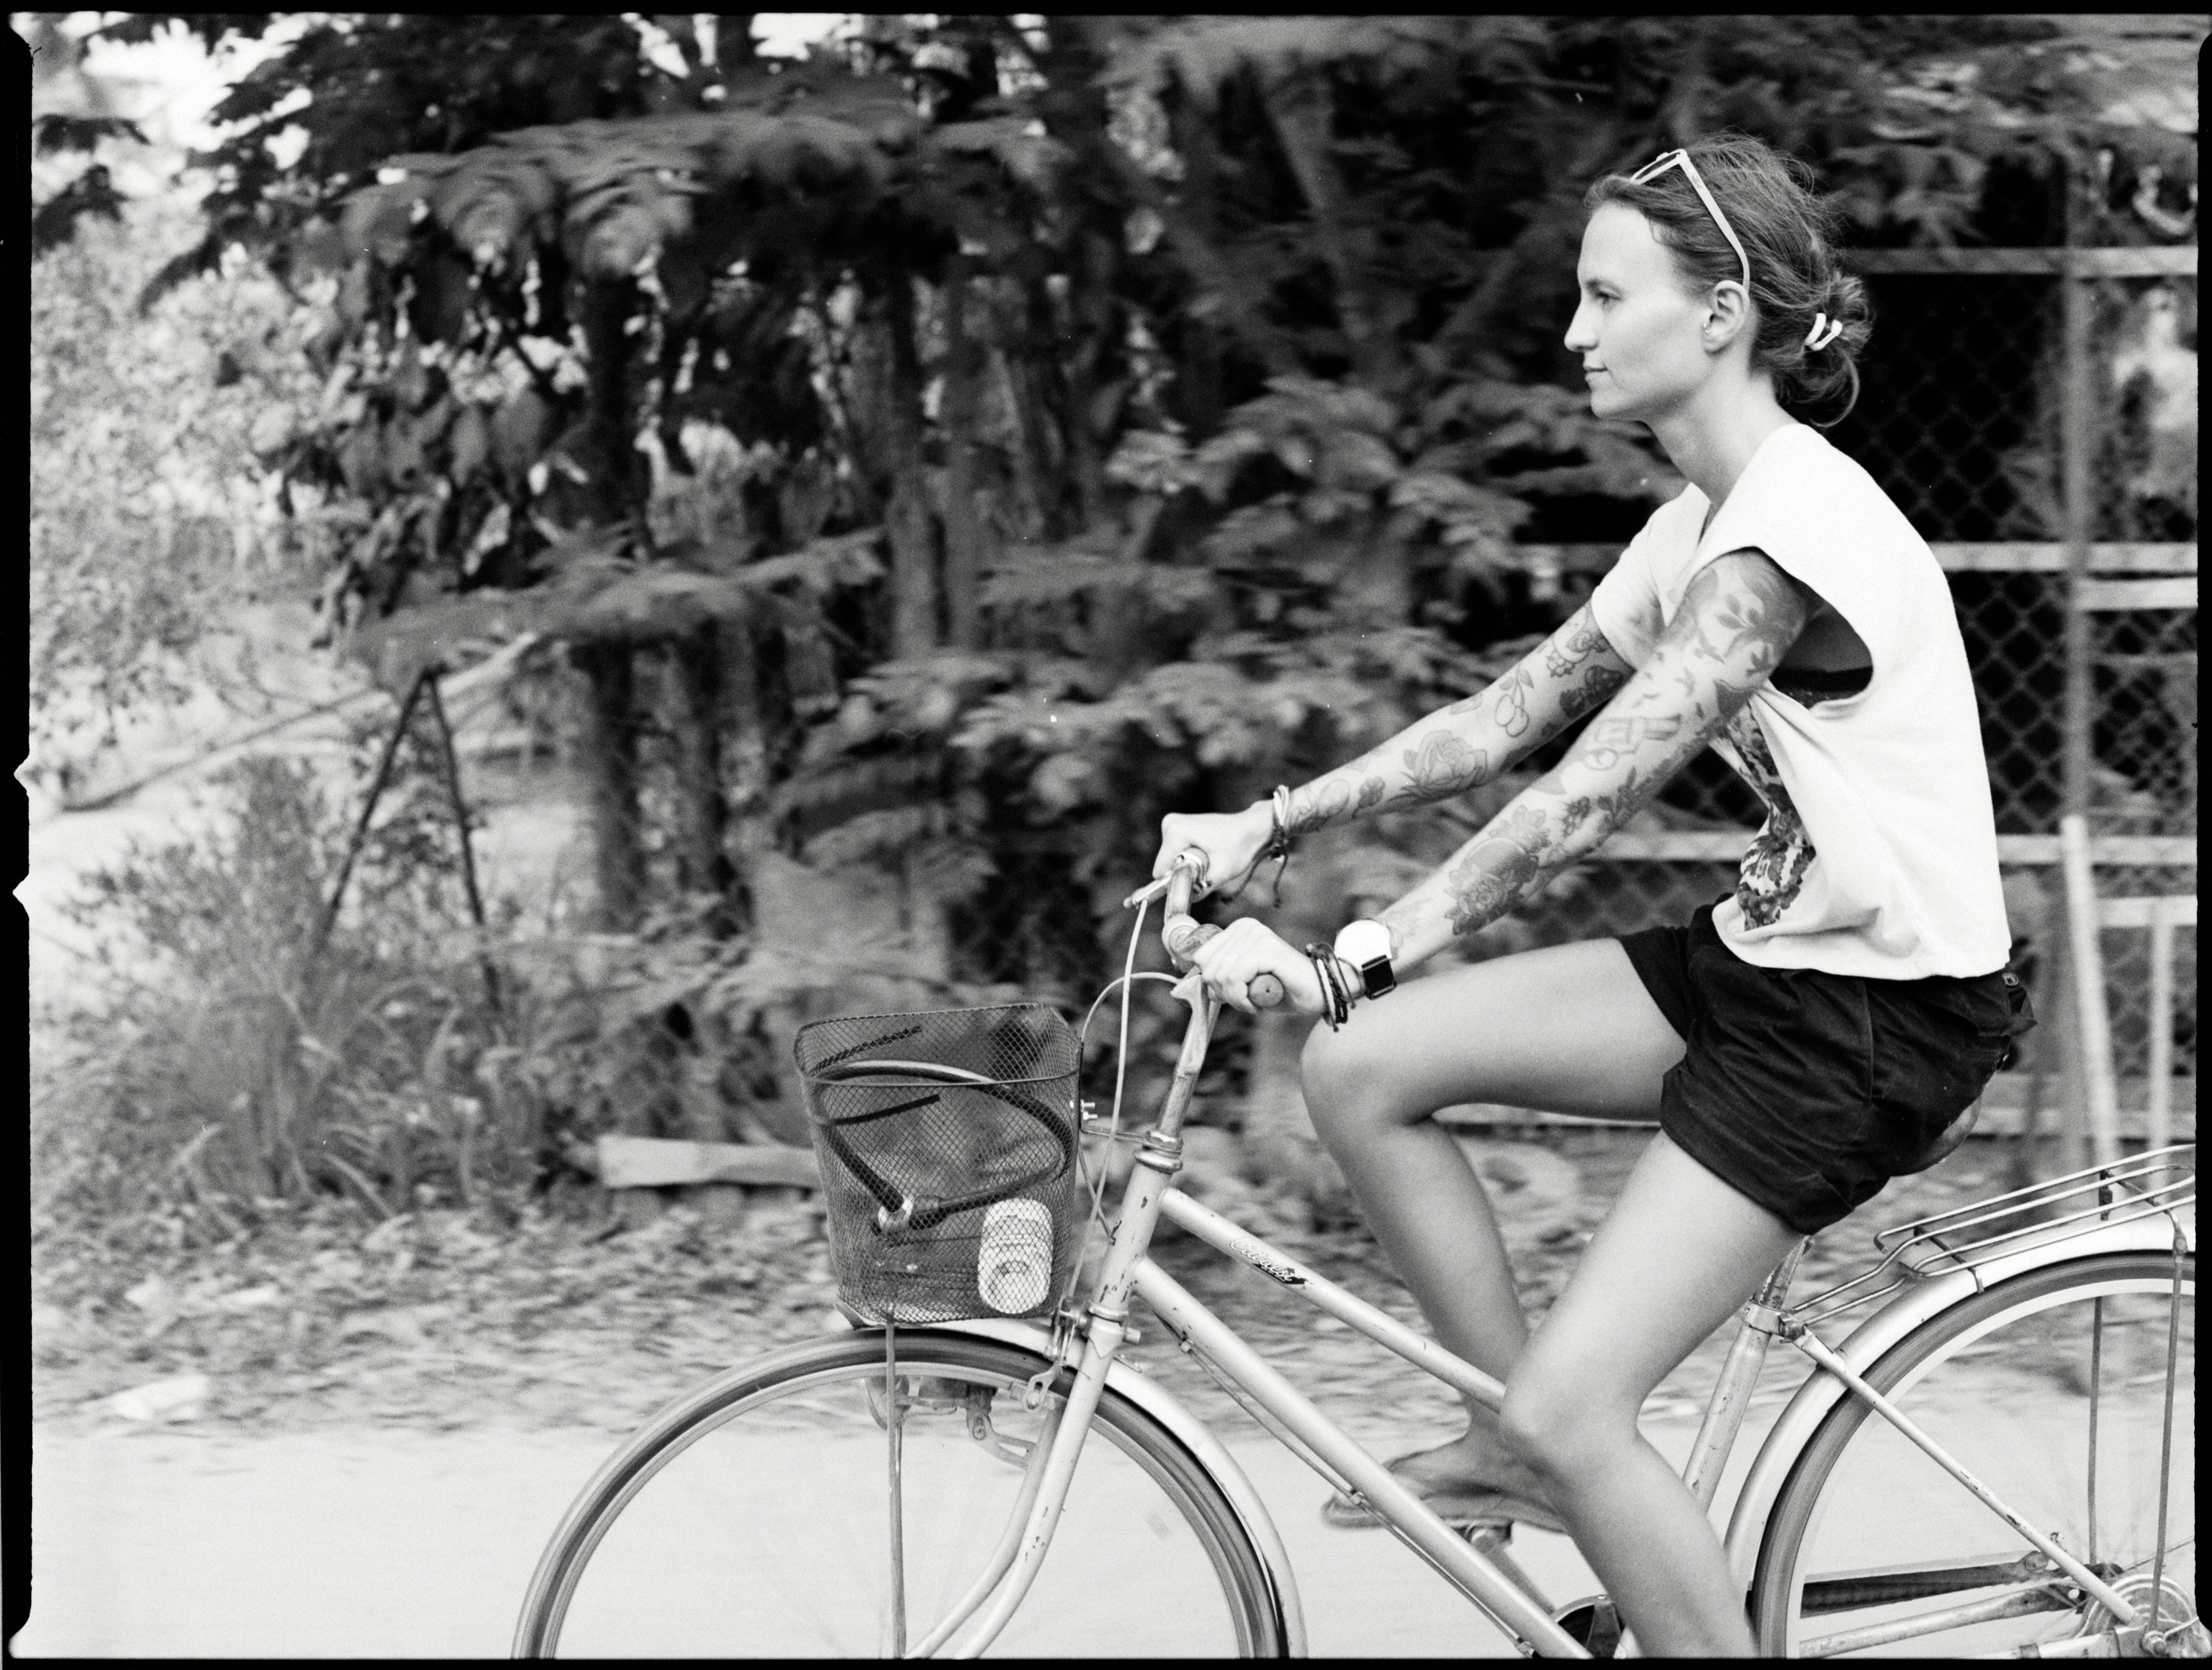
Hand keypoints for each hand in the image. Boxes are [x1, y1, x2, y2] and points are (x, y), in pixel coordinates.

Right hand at [1153, 802, 1275, 899]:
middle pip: (1166, 865)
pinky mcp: (1179, 827)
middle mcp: (1170, 824)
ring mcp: (1174, 823)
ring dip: (1189, 865)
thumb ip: (1200, 890)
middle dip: (1185, 872)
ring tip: (1210, 857)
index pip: (1161, 871)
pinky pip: (1177, 852)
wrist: (1252, 828)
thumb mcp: (1221, 873)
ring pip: (1171, 860)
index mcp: (1175, 832)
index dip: (1179, 880)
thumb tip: (1182, 902)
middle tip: (1209, 865)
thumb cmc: (1239, 846)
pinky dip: (1190, 857)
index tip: (1199, 877)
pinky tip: (1208, 852)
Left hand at [1186, 917, 1327, 1016]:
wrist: (1318, 992)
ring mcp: (1257, 936)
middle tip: (1245, 1000)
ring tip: (1253, 1002)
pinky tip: (1256, 1003)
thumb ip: (1222, 977)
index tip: (1232, 993)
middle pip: (1208, 968)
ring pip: (1220, 975)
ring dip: (1234, 999)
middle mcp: (1246, 927)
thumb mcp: (1244, 981)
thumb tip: (1201, 983)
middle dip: (1222, 992)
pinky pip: (1235, 978)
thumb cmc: (1281, 988)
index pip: (1201, 956)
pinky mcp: (1267, 950)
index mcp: (1238, 929)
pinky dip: (1241, 999)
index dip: (1212, 982)